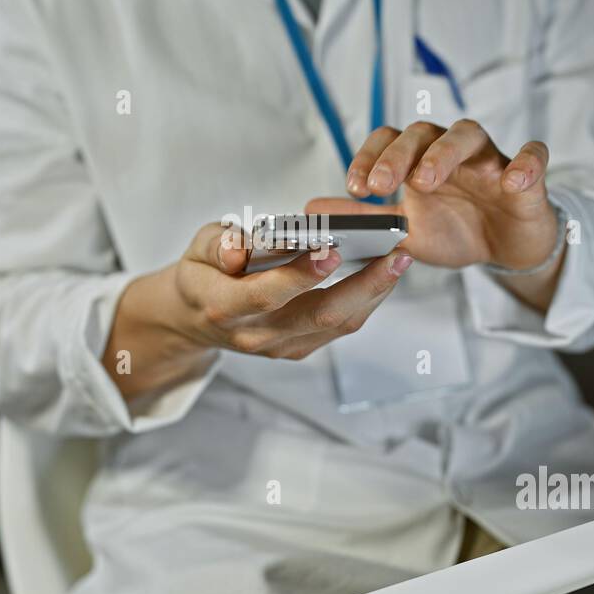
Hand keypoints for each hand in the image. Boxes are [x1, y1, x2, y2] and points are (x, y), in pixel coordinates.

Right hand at [102, 220, 411, 401]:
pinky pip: (339, 327)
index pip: (265, 296)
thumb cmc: (202, 272)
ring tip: (398, 260)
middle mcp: (254, 335)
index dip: (298, 276)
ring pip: (336, 325)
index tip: (331, 249)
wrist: (195, 318)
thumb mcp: (198, 249)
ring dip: (372, 293)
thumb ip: (218, 245)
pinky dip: (365, 300)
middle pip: (316, 316)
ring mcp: (279, 347)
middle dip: (360, 286)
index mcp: (222, 308)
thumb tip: (240, 248)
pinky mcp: (297, 349)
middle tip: (392, 256)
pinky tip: (383, 275)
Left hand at [307, 120, 558, 270]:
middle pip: (423, 132)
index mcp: (419, 159)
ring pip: (468, 135)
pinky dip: (525, 164)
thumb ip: (361, 220)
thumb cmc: (455, 229)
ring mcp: (491, 160)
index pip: (388, 140)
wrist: (505, 249)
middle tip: (381, 185)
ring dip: (445, 153)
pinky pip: (532, 158)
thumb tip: (311, 212)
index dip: (368, 157)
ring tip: (426, 180)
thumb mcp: (403, 230)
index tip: (354, 189)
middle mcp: (451, 151)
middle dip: (399, 155)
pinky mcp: (528, 178)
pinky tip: (510, 181)